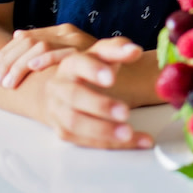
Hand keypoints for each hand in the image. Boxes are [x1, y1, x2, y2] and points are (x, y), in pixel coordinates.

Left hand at [0, 23, 96, 89]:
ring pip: (40, 46)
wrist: (131, 76)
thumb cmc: (95, 71)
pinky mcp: (88, 52)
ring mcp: (78, 42)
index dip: (5, 54)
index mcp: (61, 33)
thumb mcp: (68, 57)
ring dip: (20, 64)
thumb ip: (46, 46)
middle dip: (8, 61)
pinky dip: (47, 59)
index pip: (26, 38)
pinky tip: (34, 68)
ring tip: (7, 83)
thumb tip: (16, 35)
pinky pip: (63, 53)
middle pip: (29, 42)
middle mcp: (68, 33)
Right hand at [39, 37, 153, 149]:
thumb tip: (135, 51)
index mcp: (70, 65)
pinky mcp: (64, 132)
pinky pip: (85, 141)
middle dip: (100, 105)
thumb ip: (120, 49)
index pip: (79, 64)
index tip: (111, 77)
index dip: (94, 70)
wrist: (63, 89)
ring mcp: (58, 112)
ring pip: (75, 123)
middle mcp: (59, 88)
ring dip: (102, 130)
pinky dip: (110, 143)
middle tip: (125, 112)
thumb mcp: (104, 54)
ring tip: (128, 132)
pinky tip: (134, 140)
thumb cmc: (90, 69)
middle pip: (75, 97)